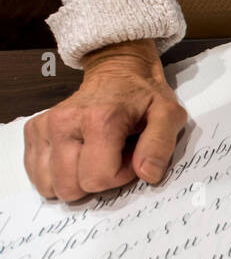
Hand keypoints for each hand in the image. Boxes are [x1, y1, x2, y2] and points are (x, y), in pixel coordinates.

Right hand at [23, 39, 187, 201]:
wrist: (117, 71)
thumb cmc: (143, 95)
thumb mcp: (168, 115)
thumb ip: (160, 145)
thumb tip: (148, 175)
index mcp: (98, 120)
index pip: (98, 178)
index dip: (120, 176)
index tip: (131, 156)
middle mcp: (63, 123)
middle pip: (70, 187)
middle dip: (97, 180)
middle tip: (113, 157)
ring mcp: (43, 127)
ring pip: (51, 186)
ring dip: (75, 179)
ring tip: (95, 155)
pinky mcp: (33, 130)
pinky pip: (38, 175)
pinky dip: (58, 173)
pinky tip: (77, 155)